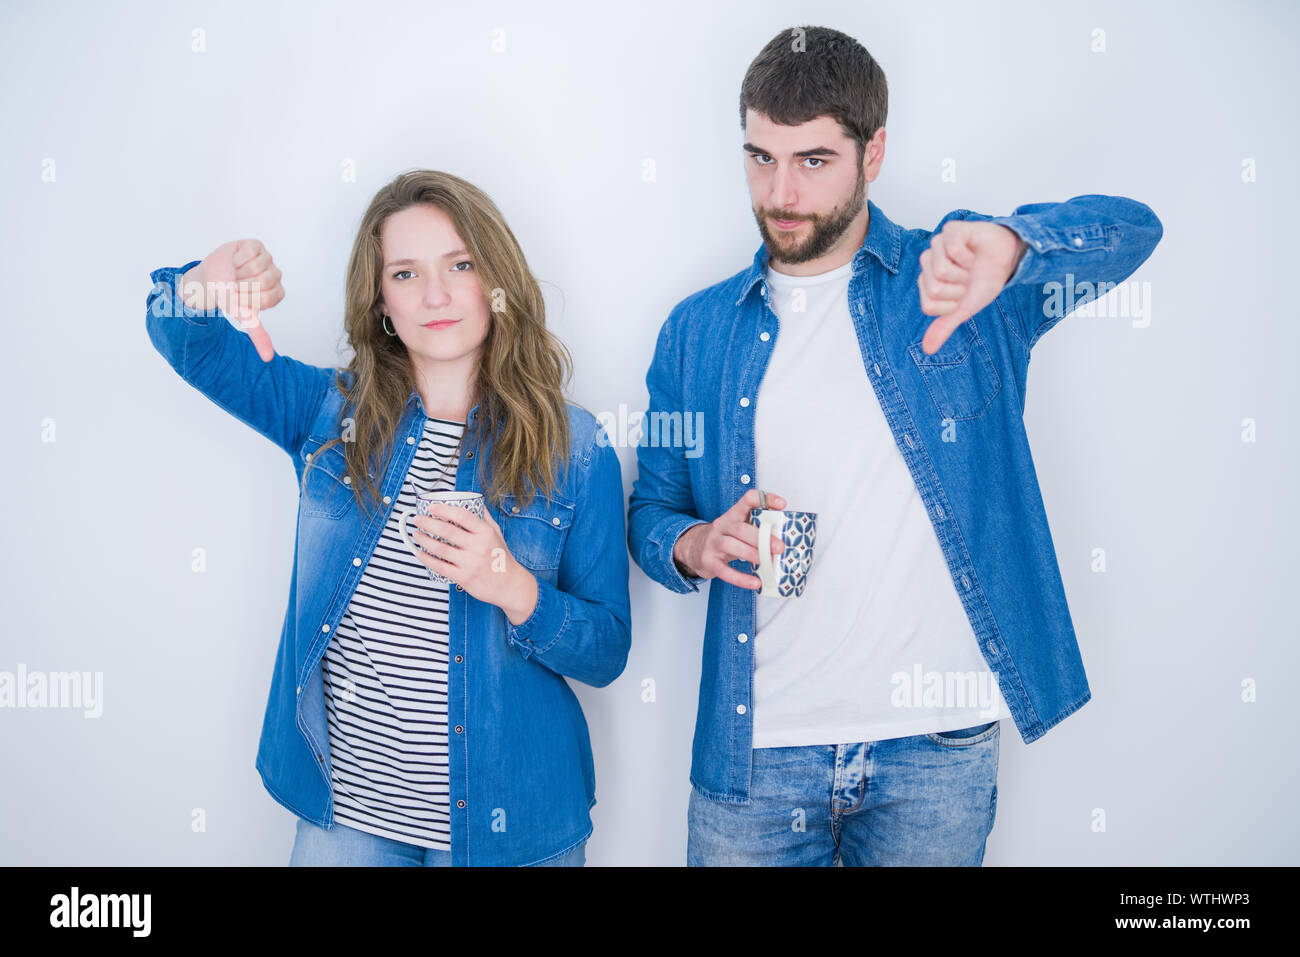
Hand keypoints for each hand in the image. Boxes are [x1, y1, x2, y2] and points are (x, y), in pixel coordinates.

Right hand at [180, 239, 283, 361]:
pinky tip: (235, 261)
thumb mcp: (241, 315)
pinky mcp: (257, 246)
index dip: (245, 298)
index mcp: (276, 294)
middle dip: (241, 285)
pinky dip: (237, 258)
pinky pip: (250, 253)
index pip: (265, 299)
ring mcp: (268, 260)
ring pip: (256, 267)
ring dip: (237, 272)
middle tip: (234, 284)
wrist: (210, 278)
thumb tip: (268, 358)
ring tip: (234, 273)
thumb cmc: (228, 296)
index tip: (238, 298)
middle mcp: (276, 276)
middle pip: (262, 282)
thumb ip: (257, 333)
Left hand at [411, 503, 538, 624]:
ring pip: (440, 548)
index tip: (432, 507)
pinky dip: (426, 559)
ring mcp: (470, 563)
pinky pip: (440, 567)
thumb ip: (483, 517)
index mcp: (486, 533)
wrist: (510, 585)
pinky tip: (419, 553)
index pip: (463, 515)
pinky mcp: (464, 578)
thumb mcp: (496, 533)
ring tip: (416, 533)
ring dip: (424, 540)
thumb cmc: (501, 557)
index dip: (444, 509)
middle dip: (427, 522)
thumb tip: (471, 500)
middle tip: (418, 519)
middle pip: (447, 530)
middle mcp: (478, 547)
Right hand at [673, 488, 786, 589]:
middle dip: (761, 537)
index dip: (764, 499)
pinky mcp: (708, 562)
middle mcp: (721, 527)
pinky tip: (755, 583)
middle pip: (740, 528)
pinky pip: (724, 571)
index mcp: (732, 515)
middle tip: (779, 547)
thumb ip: (756, 529)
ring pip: (731, 546)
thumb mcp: (737, 528)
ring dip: (752, 554)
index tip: (781, 505)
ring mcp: (713, 544)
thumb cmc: (724, 538)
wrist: (693, 548)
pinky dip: (741, 579)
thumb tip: (784, 538)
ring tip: (768, 562)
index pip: (747, 500)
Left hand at [917, 222, 1026, 353]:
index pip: (929, 305)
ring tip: (970, 266)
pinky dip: (970, 257)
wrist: (1007, 260)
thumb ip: (945, 326)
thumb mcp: (964, 309)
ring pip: (941, 271)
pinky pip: (953, 250)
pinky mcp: (951, 230)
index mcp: (926, 282)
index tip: (962, 294)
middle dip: (959, 289)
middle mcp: (927, 262)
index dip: (951, 304)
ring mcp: (937, 244)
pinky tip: (973, 253)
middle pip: (935, 289)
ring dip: (964, 273)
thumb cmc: (984, 281)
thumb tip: (928, 349)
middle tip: (968, 279)